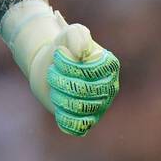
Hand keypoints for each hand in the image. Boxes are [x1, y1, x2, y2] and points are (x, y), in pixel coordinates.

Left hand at [1, 1, 119, 135]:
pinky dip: (63, 116)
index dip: (69, 65)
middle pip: (84, 91)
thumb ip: (76, 35)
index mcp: (110, 66)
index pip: (91, 72)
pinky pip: (78, 126)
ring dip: (59, 95)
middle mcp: (110, 88)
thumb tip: (81, 54)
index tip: (58, 55)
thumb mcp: (68, 34)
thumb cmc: (63, 49)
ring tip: (53, 85)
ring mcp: (101, 106)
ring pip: (79, 109)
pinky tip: (57, 103)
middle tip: (51, 72)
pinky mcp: (89, 121)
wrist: (50, 68)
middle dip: (61, 80)